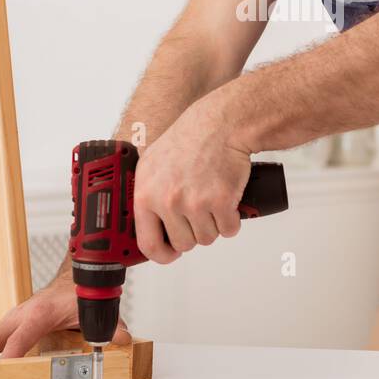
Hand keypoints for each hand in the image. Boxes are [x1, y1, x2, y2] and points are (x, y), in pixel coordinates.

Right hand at [0, 277, 131, 362]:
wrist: (72, 276)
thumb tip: (121, 339)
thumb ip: (109, 326)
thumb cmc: (78, 292)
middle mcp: (22, 314)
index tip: (5, 369)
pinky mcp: (9, 325)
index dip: (13, 353)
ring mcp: (12, 319)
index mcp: (41, 312)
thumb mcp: (96, 307)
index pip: (22, 336)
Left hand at [133, 94, 251, 263]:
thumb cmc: (191, 139)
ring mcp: (194, 203)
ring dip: (214, 225)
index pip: (147, 243)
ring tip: (212, 200)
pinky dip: (233, 220)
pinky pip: (229, 230)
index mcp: (146, 193)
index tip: (171, 253)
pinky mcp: (220, 202)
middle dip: (194, 232)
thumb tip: (150, 226)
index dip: (162, 254)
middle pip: (183, 243)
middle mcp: (167, 200)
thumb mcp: (154, 163)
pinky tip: (228, 200)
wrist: (222, 124)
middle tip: (200, 212)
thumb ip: (149, 194)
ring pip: (207, 238)